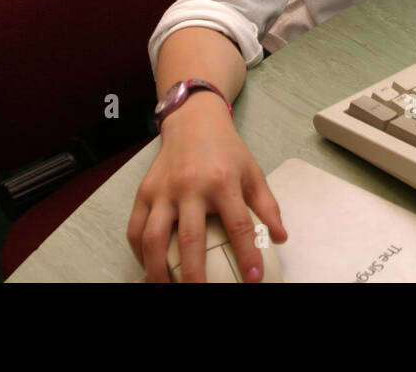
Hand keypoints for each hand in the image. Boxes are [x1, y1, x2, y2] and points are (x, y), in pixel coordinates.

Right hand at [128, 95, 286, 282]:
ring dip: (158, 269)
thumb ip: (267, 205)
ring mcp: (163, 190)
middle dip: (194, 272)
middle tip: (199, 293)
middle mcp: (190, 186)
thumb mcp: (252, 172)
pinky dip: (138, 252)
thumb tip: (280, 237)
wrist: (193, 122)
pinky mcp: (144, 192)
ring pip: (154, 236)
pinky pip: (135, 228)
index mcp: (223, 182)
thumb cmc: (225, 151)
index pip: (239, 225)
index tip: (253, 279)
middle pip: (190, 237)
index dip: (247, 254)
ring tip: (167, 288)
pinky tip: (148, 267)